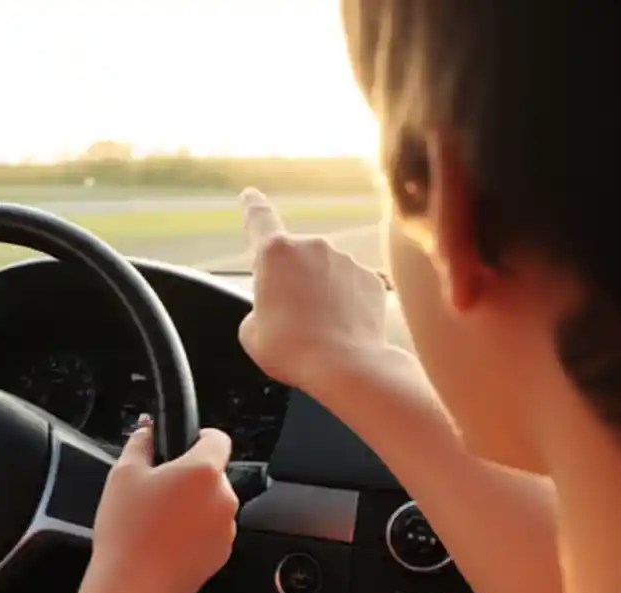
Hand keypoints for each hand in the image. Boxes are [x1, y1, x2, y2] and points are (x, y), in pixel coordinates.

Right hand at [88, 421, 236, 592]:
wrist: (131, 586)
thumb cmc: (126, 528)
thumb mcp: (123, 474)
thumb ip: (141, 443)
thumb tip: (149, 431)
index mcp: (204, 471)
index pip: (219, 438)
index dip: (200, 437)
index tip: (183, 445)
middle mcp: (224, 498)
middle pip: (213, 474)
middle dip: (191, 477)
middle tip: (158, 489)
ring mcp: (226, 530)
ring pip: (212, 504)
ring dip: (194, 505)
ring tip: (160, 520)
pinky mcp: (221, 555)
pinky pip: (211, 532)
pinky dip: (195, 532)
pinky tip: (167, 541)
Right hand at [238, 188, 390, 392]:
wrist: (347, 368)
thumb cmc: (292, 350)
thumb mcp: (252, 332)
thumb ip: (259, 308)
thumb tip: (276, 307)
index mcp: (275, 254)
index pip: (258, 219)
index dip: (251, 206)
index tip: (250, 195)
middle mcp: (312, 246)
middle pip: (293, 258)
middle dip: (291, 281)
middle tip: (290, 319)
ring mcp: (345, 260)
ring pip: (324, 273)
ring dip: (319, 293)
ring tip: (318, 330)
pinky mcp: (370, 278)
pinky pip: (350, 286)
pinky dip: (344, 303)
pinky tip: (342, 329)